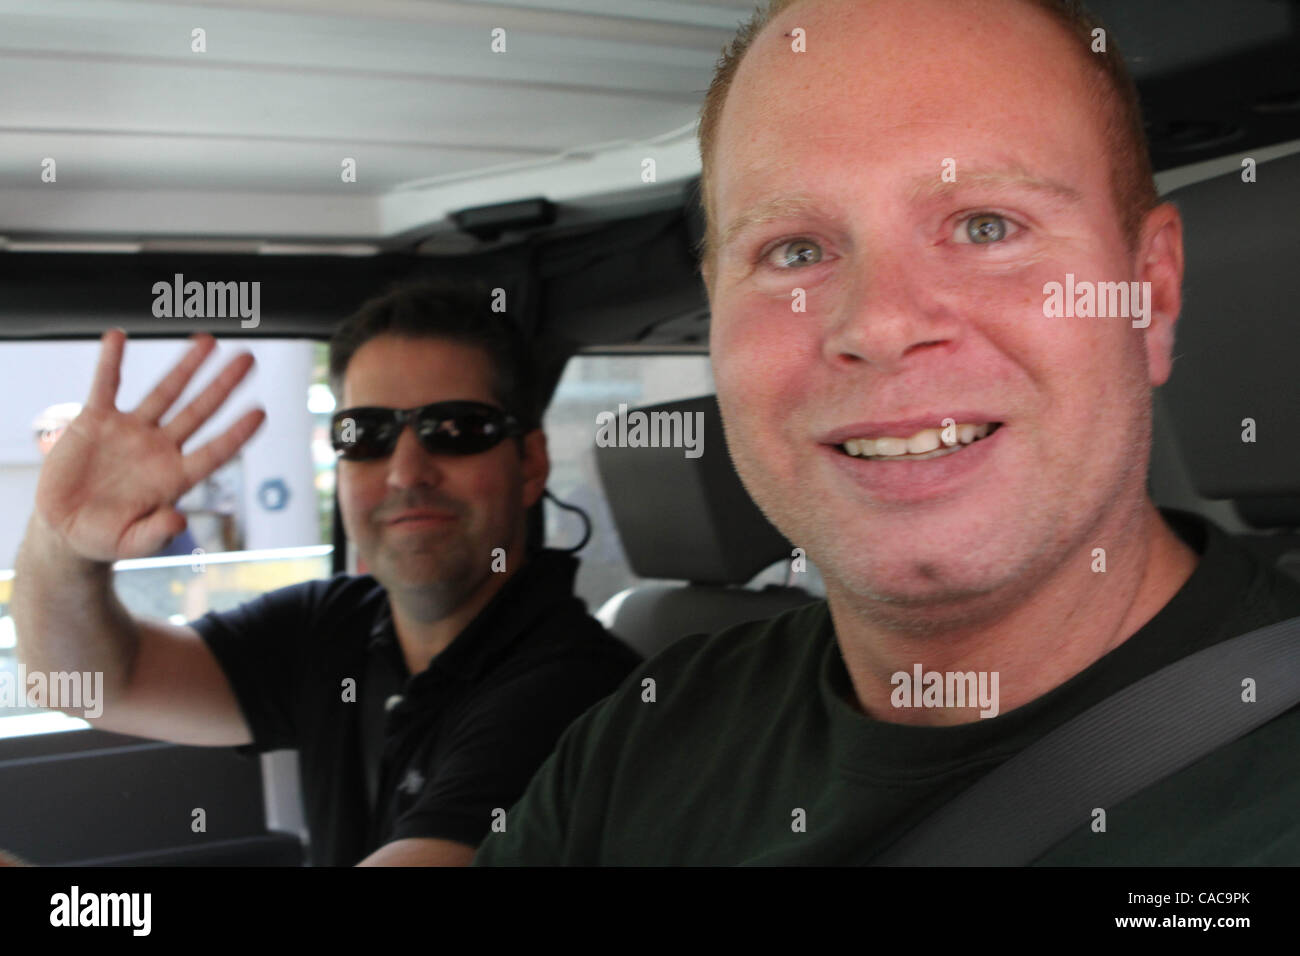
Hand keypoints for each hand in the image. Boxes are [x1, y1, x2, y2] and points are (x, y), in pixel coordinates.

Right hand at [34, 330, 266, 561]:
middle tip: (247, 358)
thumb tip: (178, 523)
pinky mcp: (96, 422)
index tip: (261, 412)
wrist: (66, 526)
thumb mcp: (130, 543)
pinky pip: (105, 387)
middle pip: (198, 411)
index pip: (215, 451)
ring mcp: (131, 431)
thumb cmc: (105, 537)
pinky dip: (110, 363)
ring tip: (207, 340)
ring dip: (185, 366)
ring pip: (164, 392)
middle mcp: (160, 448)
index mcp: (175, 477)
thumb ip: (154, 535)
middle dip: (223, 385)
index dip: (237, 433)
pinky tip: (117, 338)